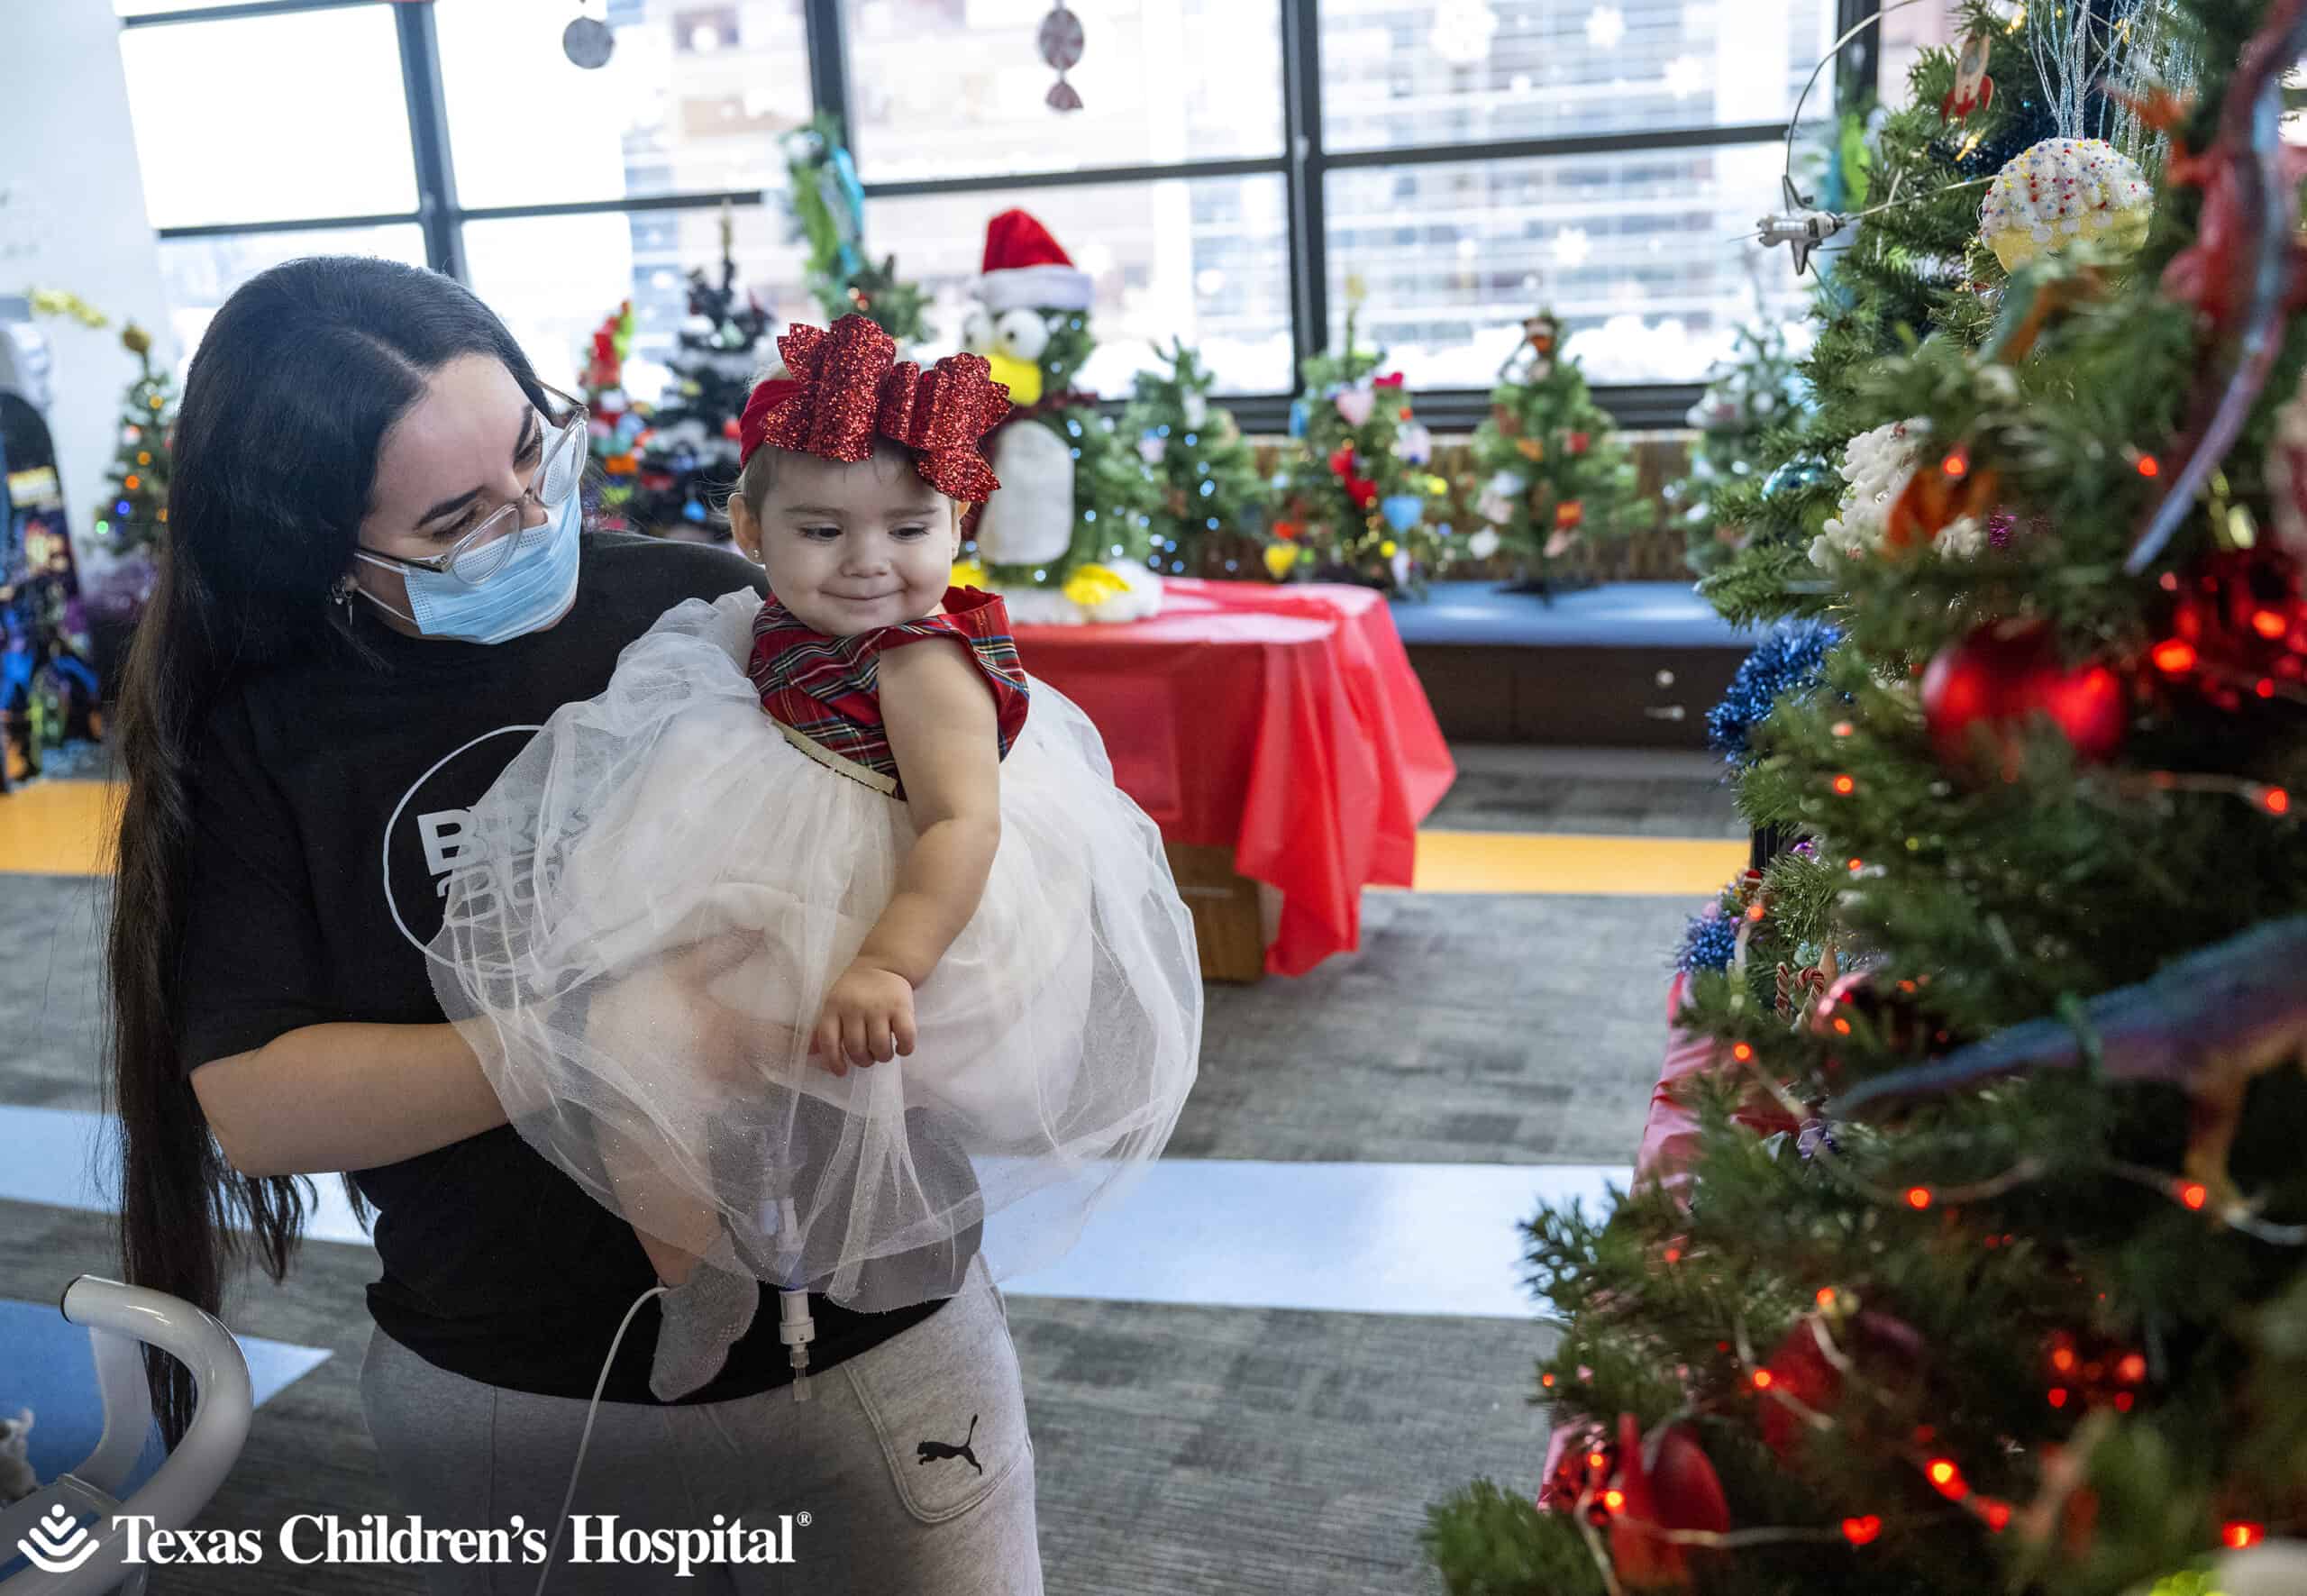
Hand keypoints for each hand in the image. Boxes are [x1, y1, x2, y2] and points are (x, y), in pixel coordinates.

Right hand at [588, 930, 799, 1092]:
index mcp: (729, 1030)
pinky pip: (717, 1102)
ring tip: (738, 1063)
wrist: (589, 1040)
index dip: (800, 1043)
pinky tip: (708, 1076)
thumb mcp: (676, 969)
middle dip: (772, 1068)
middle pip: (768, 1078)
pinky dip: (721, 1092)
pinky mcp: (685, 1103)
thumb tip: (759, 931)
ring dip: (748, 1081)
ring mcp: (704, 1090)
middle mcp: (724, 1066)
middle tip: (770, 1050)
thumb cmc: (636, 1001)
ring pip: (743, 1093)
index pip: (783, 1045)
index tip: (808, 1038)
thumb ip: (720, 953)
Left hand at [811, 962, 917, 1075]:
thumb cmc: (855, 990)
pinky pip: (905, 1036)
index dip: (834, 1060)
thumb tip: (810, 1054)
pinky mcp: (902, 1007)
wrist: (883, 963)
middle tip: (868, 1057)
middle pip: (856, 1047)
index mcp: (834, 1007)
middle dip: (863, 1060)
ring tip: (883, 1053)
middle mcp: (855, 1007)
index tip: (842, 1071)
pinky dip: (904, 1049)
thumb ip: (823, 1029)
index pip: (828, 1040)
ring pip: (880, 1046)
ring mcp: (879, 1007)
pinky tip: (901, 1048)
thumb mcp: (834, 1004)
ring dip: (882, 1057)